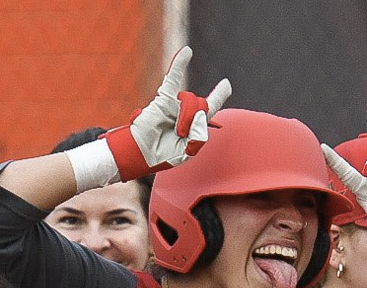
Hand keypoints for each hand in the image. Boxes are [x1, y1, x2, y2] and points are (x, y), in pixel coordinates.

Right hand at [104, 46, 231, 179]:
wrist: (141, 153)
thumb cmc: (162, 155)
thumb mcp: (187, 151)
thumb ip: (198, 137)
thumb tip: (200, 116)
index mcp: (194, 125)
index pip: (210, 107)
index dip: (219, 95)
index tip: (226, 84)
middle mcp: (185, 112)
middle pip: (202, 106)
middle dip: (195, 120)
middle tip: (182, 133)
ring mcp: (174, 104)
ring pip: (190, 101)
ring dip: (186, 118)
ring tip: (177, 131)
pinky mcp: (163, 100)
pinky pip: (173, 79)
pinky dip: (179, 64)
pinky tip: (188, 52)